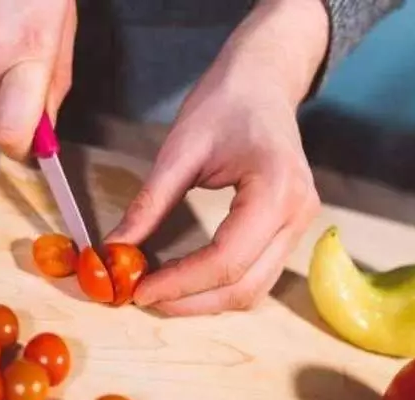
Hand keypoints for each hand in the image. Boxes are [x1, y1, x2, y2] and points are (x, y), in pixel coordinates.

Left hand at [107, 0, 328, 315]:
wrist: (263, 81)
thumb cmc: (225, 102)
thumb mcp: (179, 149)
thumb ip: (149, 202)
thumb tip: (114, 247)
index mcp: (276, 190)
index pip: (226, 260)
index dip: (179, 284)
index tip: (137, 290)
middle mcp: (298, 215)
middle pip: (244, 287)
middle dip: (189, 302)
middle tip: (141, 297)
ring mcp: (300, 225)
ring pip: (253, 290)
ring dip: (204, 301)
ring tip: (159, 292)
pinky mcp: (289, 230)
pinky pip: (256, 275)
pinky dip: (219, 287)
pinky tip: (185, 281)